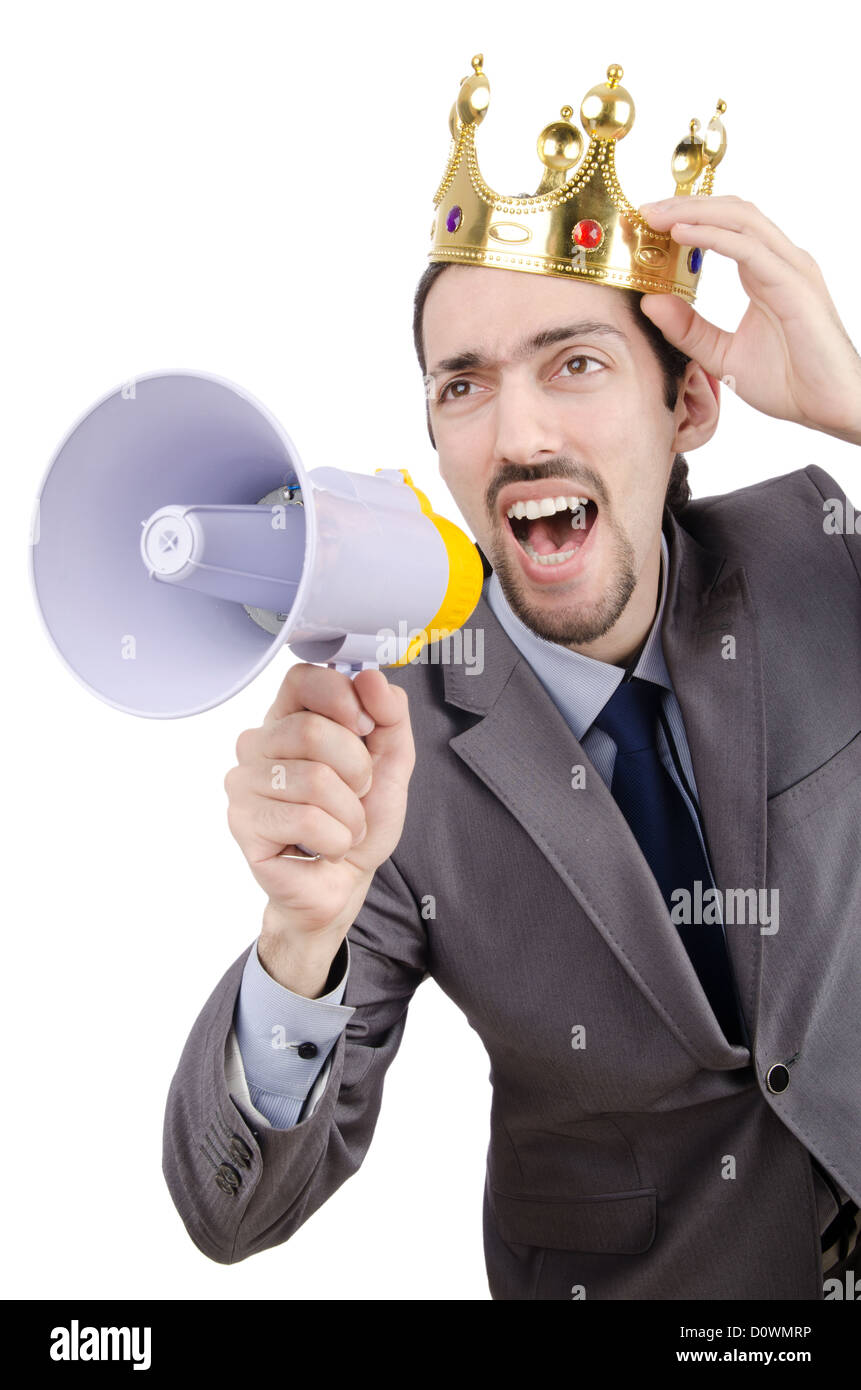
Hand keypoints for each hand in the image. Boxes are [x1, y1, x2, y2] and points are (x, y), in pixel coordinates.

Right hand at [224, 664, 414, 971]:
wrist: (346, 880)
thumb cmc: (360, 819)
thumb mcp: (392, 760)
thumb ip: (390, 714)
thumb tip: (370, 678)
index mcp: (289, 718)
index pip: (303, 678)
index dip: (341, 699)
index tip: (364, 728)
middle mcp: (257, 744)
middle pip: (311, 731)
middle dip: (357, 770)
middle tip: (356, 795)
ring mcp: (243, 783)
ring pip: (314, 780)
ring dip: (350, 813)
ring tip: (342, 825)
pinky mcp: (243, 823)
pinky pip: (307, 820)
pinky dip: (336, 839)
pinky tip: (326, 846)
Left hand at [635, 194, 860, 444]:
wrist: (830, 406)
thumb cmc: (792, 382)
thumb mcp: (723, 355)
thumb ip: (689, 329)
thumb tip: (650, 302)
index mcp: (766, 273)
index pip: (727, 227)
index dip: (689, 217)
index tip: (649, 222)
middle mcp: (781, 262)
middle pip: (732, 212)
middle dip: (687, 204)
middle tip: (645, 209)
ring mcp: (790, 269)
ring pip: (740, 219)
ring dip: (695, 211)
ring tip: (656, 214)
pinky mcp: (794, 285)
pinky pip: (748, 249)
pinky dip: (712, 236)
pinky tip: (682, 233)